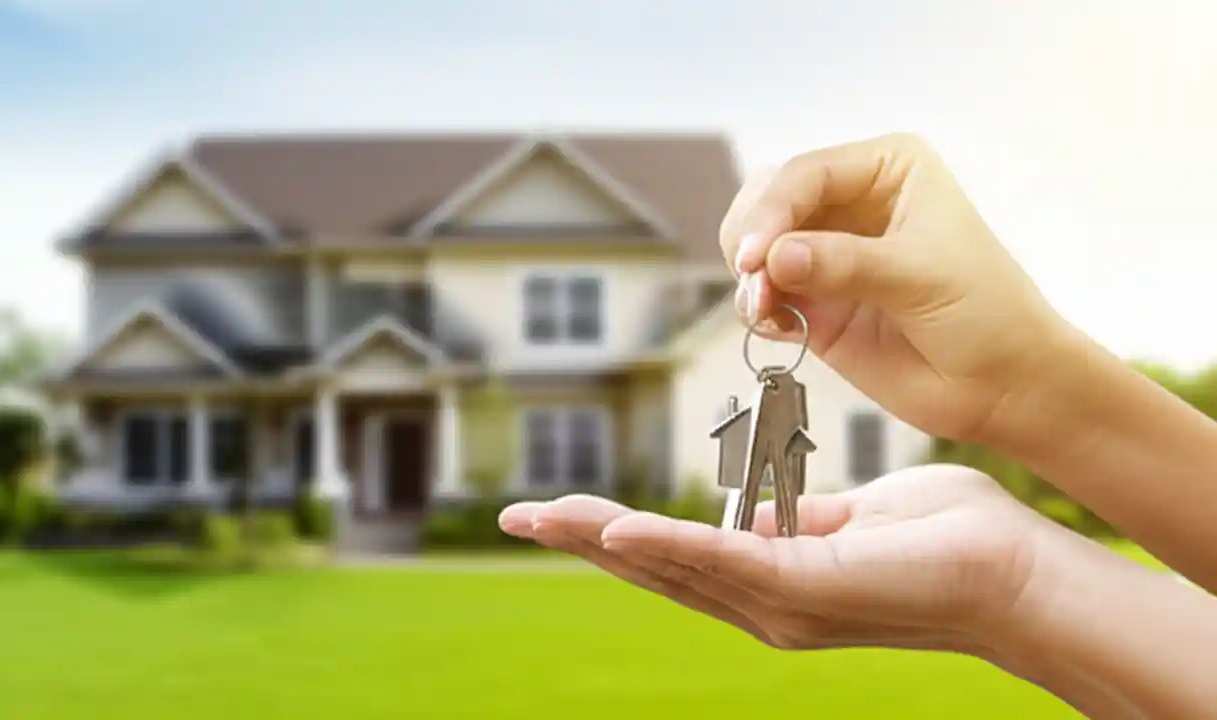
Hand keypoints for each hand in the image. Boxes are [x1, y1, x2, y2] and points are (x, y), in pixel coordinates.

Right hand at [499, 465, 1045, 655]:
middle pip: (657, 572)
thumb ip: (796, 519)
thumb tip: (755, 511)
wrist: (1017, 571)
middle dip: (584, 543)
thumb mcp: (851, 517)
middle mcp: (765, 606)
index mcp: (773, 585)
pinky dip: (665, 546)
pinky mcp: (806, 590)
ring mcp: (782, 605)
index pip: (677, 560)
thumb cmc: (944, 538)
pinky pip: (723, 563)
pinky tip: (617, 530)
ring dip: (603, 542)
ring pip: (674, 569)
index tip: (562, 513)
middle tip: (519, 518)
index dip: (615, 539)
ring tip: (544, 516)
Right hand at [723, 134, 1066, 441]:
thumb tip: (776, 258)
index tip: (755, 255)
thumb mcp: (922, 275)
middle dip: (751, 238)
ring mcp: (827, 254)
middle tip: (754, 279)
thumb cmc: (988, 314)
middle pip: (767, 201)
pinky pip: (762, 295)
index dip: (772, 211)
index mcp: (886, 171)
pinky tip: (777, 325)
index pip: (806, 174)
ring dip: (748, 276)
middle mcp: (851, 204)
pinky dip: (756, 308)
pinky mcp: (814, 302)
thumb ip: (846, 264)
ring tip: (765, 308)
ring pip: (755, 245)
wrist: (1001, 387)